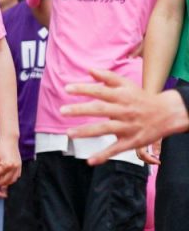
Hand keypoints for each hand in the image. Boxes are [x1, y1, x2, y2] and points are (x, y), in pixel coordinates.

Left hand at [0, 136, 19, 188]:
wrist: (9, 140)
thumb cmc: (0, 148)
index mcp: (8, 165)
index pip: (0, 176)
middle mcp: (15, 167)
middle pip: (7, 180)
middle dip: (0, 183)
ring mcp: (19, 167)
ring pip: (13, 180)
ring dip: (6, 182)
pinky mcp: (20, 166)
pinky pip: (17, 176)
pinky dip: (12, 179)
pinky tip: (6, 177)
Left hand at [61, 69, 188, 163]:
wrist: (167, 114)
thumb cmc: (141, 98)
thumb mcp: (127, 85)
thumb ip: (108, 77)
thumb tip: (89, 69)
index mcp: (122, 96)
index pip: (100, 91)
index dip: (83, 89)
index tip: (67, 88)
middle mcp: (124, 111)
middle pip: (100, 109)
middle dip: (81, 110)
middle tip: (62, 111)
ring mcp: (127, 127)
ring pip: (105, 129)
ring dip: (87, 131)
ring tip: (69, 133)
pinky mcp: (131, 141)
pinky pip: (116, 149)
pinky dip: (103, 156)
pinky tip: (90, 161)